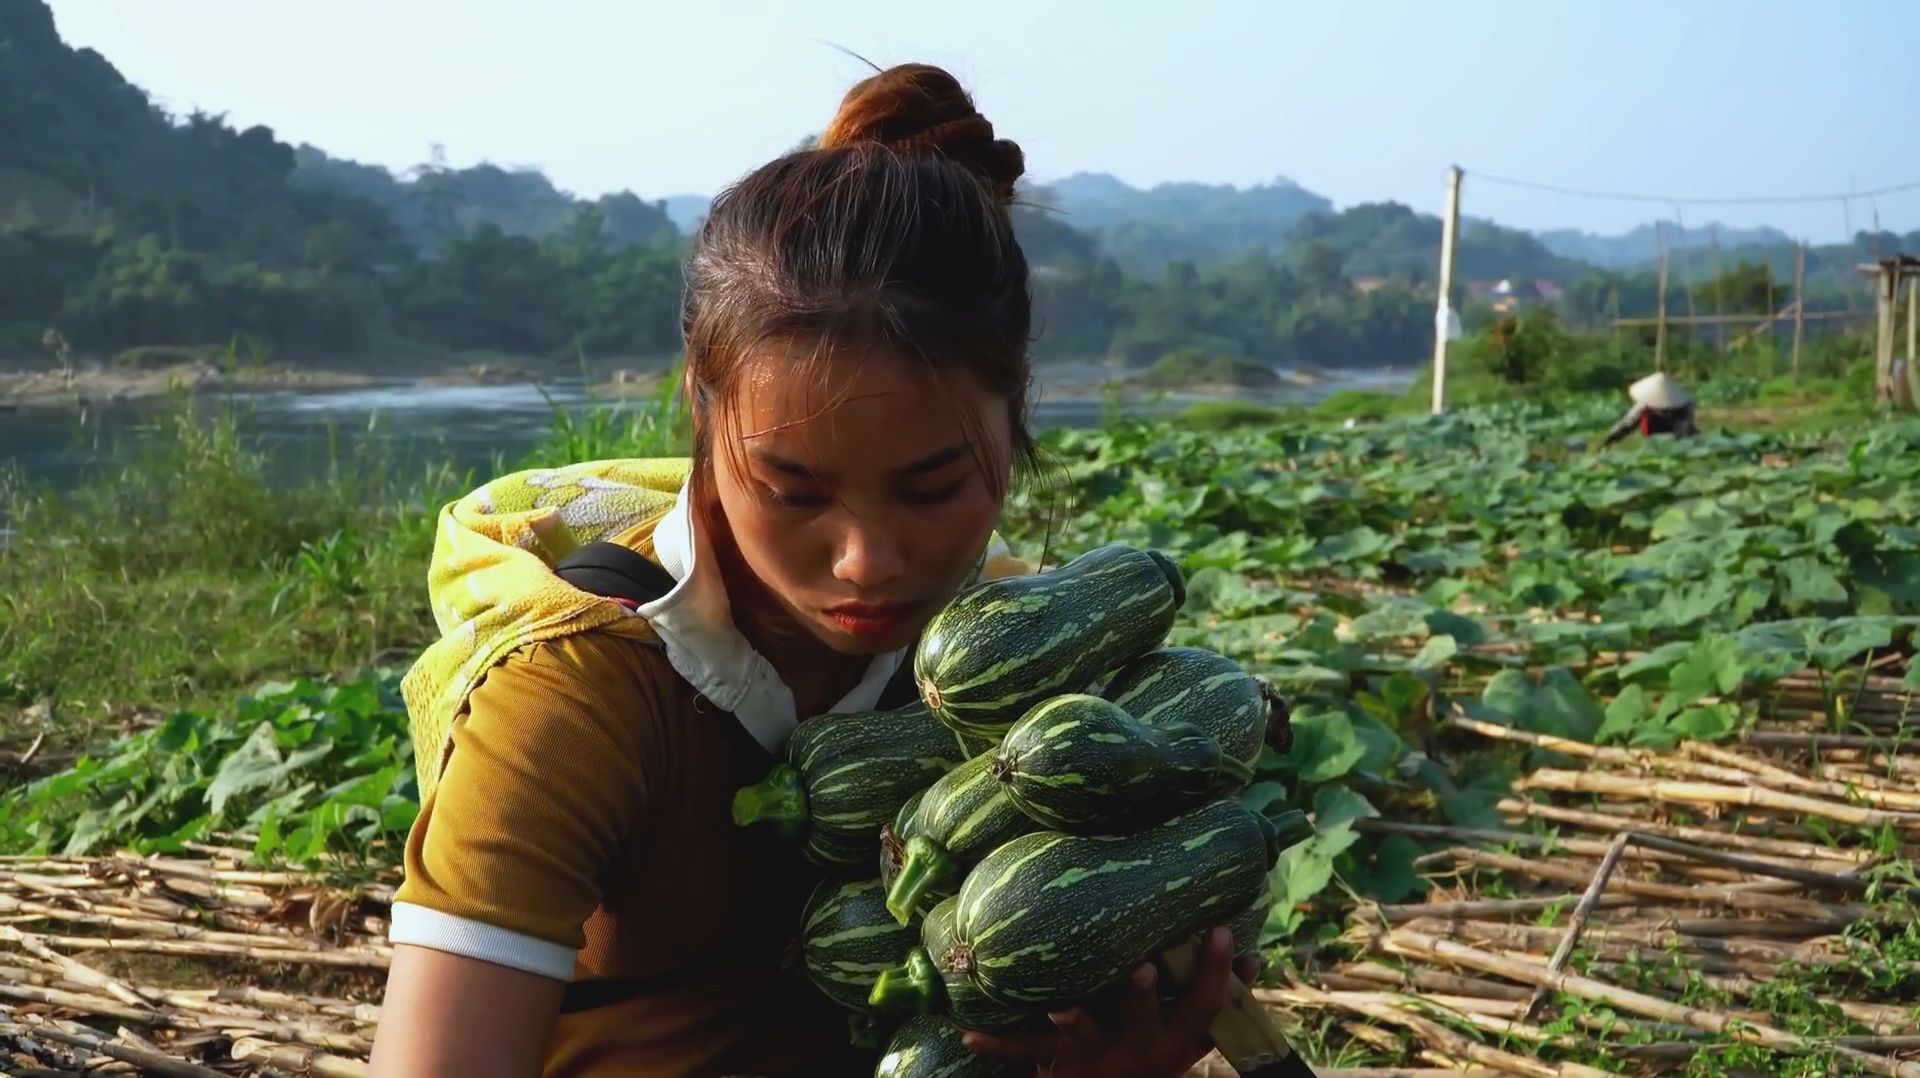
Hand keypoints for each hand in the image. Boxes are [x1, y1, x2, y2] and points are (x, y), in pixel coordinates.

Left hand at [961, 926, 1252, 1077]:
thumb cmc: (1155, 1055)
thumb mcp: (1191, 1035)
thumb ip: (1218, 995)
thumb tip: (1253, 954)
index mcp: (1176, 1040)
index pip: (1205, 1004)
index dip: (1217, 970)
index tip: (1223, 928)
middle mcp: (1140, 1051)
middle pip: (1146, 1022)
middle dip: (1144, 997)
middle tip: (1144, 968)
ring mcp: (1098, 1059)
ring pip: (1085, 1038)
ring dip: (1074, 1023)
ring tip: (1060, 1009)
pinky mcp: (1059, 1065)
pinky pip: (1026, 1054)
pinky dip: (997, 1044)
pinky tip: (968, 1035)